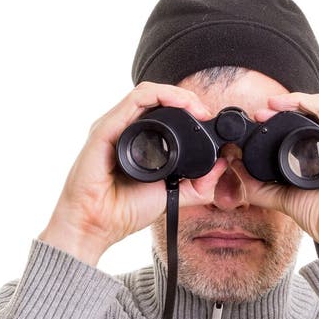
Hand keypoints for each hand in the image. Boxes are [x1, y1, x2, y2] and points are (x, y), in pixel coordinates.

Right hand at [37, 82, 231, 265]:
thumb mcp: (172, 195)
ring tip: (197, 108)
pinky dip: (160, 95)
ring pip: (148, 93)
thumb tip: (222, 164)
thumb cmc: (124, 211)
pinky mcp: (105, 128)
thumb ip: (197, 184)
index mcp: (137, 141)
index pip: (164, 112)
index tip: (210, 123)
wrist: (97, 225)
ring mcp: (113, 126)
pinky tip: (179, 104)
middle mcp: (124, 129)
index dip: (190, 111)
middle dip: (188, 100)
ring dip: (177, 94)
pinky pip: (135, 100)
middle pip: (158, 99)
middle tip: (207, 114)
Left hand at [234, 92, 318, 252]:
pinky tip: (290, 105)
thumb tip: (238, 172)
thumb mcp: (287, 197)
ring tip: (271, 106)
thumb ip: (263, 187)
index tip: (259, 120)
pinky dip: (309, 104)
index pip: (310, 124)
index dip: (284, 117)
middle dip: (286, 107)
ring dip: (295, 102)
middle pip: (315, 113)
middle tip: (260, 113)